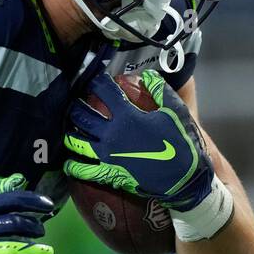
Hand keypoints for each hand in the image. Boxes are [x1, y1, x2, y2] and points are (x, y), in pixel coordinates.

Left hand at [63, 69, 213, 209]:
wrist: (183, 177)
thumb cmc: (181, 143)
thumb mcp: (175, 111)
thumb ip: (160, 90)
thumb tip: (148, 75)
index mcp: (127, 116)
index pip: (104, 92)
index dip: (97, 83)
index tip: (95, 81)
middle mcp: (111, 133)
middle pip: (83, 116)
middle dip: (77, 107)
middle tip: (76, 103)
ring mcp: (106, 155)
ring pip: (77, 142)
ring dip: (70, 133)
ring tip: (70, 128)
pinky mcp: (108, 173)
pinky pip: (83, 170)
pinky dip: (73, 166)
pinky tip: (69, 163)